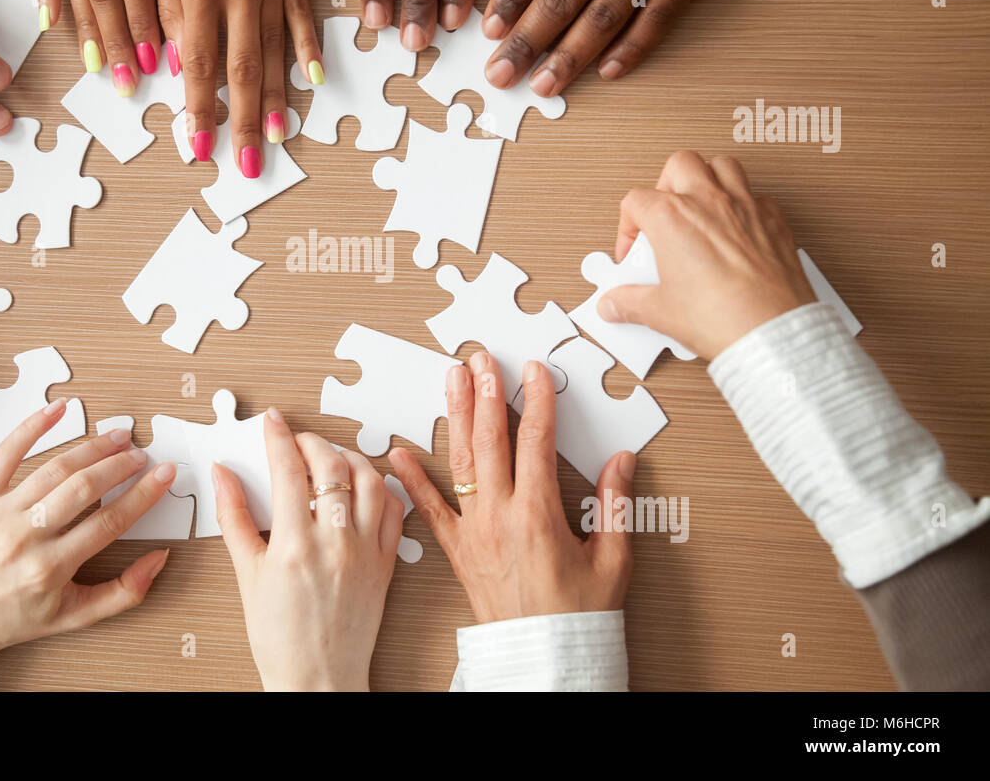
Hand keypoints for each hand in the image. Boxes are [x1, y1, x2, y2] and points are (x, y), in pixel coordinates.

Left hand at [0, 401, 175, 689]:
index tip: (164, 474)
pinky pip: (6, 454)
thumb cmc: (10, 619)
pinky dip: (33, 427)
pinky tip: (58, 410)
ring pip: (54, 469)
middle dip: (120, 466)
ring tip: (117, 437)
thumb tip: (159, 558)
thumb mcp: (73, 618)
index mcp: (51, 569)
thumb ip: (123, 593)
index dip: (144, 494)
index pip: (110, 522)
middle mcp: (25, 538)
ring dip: (91, 447)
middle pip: (84, 488)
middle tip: (141, 455)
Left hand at [151, 0, 321, 178]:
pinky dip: (308, 50)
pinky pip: (303, 14)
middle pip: (244, 70)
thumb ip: (166, 8)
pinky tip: (311, 80)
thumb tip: (171, 64)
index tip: (200, 147)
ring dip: (277, 98)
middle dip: (243, 122)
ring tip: (278, 135)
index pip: (199, 65)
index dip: (201, 111)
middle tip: (244, 163)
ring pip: (277, 49)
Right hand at [214, 408, 402, 690]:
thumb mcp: (246, 575)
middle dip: (311, 440)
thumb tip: (222, 474)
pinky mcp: (387, 564)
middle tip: (297, 439)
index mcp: (294, 545)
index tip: (273, 421)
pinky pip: (394, 511)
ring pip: (369, 480)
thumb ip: (234, 517)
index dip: (278, 436)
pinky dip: (382, 488)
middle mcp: (334, 543)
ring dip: (350, 457)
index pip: (288, 469)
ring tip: (332, 457)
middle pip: (330, 465)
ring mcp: (366, 552)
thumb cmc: (280, 637)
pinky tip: (366, 485)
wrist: (317, 680)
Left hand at [391, 352, 633, 622]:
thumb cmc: (579, 615)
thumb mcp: (612, 560)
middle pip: (491, 441)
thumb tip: (622, 460)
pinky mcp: (457, 551)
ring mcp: (474, 532)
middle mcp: (501, 516)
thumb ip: (614, 505)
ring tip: (451, 381)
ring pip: (461, 463)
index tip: (533, 371)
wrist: (544, 659)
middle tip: (482, 360)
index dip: (536, 400)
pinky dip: (412, 480)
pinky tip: (396, 453)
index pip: (536, 441)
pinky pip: (430, 511)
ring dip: (456, 417)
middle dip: (487, 394)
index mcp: (540, 514)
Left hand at [483, 0, 800, 96]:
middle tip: (500, 75)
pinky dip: (634, 49)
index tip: (488, 30)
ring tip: (544, 87)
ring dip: (570, 58)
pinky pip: (659, 18)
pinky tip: (609, 72)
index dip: (509, 0)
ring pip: (604, 18)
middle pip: (561, 0)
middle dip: (526, 43)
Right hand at [597, 151, 815, 359]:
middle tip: (663, 215)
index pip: (636, 201)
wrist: (771, 333)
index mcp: (672, 217)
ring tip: (699, 206)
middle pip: (679, 165)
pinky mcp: (774, 221)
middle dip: (665, 185)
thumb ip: (630, 303)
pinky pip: (758, 195)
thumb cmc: (722, 317)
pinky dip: (744, 204)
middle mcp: (708, 202)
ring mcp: (744, 207)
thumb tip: (614, 304)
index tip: (633, 253)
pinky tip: (737, 228)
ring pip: (723, 165)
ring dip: (707, 178)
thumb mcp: (660, 313)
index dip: (627, 227)